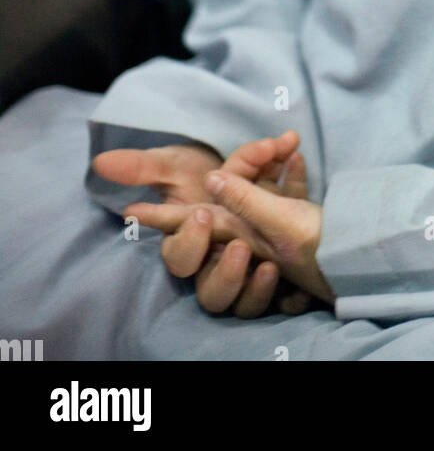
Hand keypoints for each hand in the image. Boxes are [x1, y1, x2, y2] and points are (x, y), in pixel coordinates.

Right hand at [94, 132, 311, 316]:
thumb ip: (142, 166)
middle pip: (213, 290)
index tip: (202, 214)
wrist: (255, 164)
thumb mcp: (175, 163)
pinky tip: (301, 283)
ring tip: (270, 265)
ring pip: (247, 302)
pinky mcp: (281, 268)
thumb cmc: (201, 170)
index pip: (180, 256)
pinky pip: (286, 296)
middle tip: (242, 246)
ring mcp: (249, 267)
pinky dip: (293, 292)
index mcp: (192, 241)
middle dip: (226, 274)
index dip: (189, 241)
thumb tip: (100, 163)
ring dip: (257, 290)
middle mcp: (218, 258)